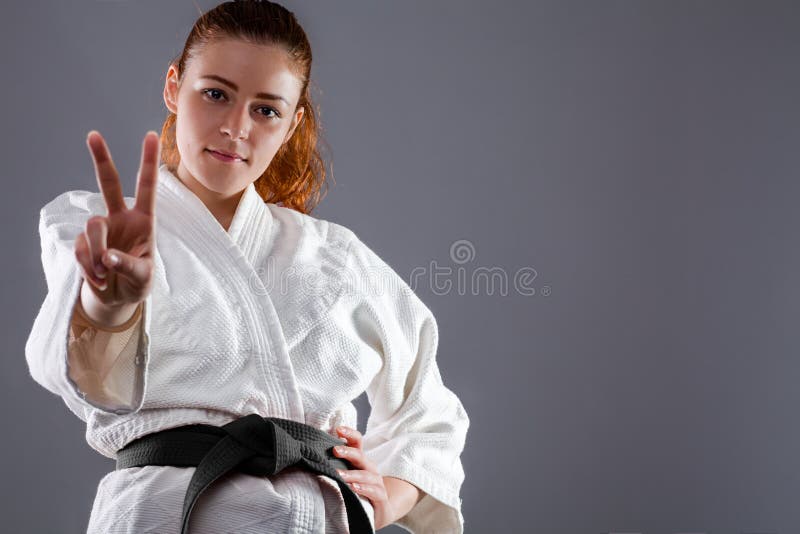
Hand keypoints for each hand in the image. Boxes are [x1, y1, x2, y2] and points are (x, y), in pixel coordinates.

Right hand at [74, 131, 158, 308]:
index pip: (147, 187)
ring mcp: (101, 228)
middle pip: (109, 183)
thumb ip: (129, 266)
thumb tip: (108, 257)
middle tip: (93, 135)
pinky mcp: (83, 242)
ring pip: (92, 227)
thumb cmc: (138, 283)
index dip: (148, 162)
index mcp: (144, 220)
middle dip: (101, 159)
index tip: (151, 136)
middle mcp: (121, 218)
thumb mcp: (143, 277)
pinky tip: (99, 279)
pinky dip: (89, 267)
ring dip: (97, 253)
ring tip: (106, 274)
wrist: (117, 298)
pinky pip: (80, 249)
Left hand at [333, 426, 400, 529]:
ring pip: (366, 475)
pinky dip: (364, 489)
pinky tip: (354, 488)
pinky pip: (373, 491)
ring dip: (351, 474)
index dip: (350, 434)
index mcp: (360, 461)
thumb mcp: (348, 476)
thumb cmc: (358, 491)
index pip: (357, 442)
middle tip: (334, 450)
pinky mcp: (381, 497)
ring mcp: (377, 482)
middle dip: (348, 452)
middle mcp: (370, 468)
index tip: (338, 429)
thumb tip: (312, 456)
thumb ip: (335, 466)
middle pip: (360, 456)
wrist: (380, 511)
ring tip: (339, 475)